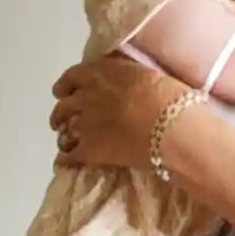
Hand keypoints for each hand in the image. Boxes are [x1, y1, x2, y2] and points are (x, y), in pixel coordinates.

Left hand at [50, 55, 190, 169]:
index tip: (64, 91)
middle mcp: (86, 96)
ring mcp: (85, 124)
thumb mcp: (145, 74)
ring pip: (64, 130)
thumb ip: (126, 77)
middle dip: (62, 113)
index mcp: (100, 73)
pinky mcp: (89, 150)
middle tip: (63, 120)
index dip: (66, 85)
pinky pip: (70, 155)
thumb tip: (125, 82)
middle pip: (64, 105)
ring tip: (67, 141)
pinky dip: (67, 158)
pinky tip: (67, 162)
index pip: (72, 76)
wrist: (172, 127)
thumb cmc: (170, 99)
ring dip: (65, 135)